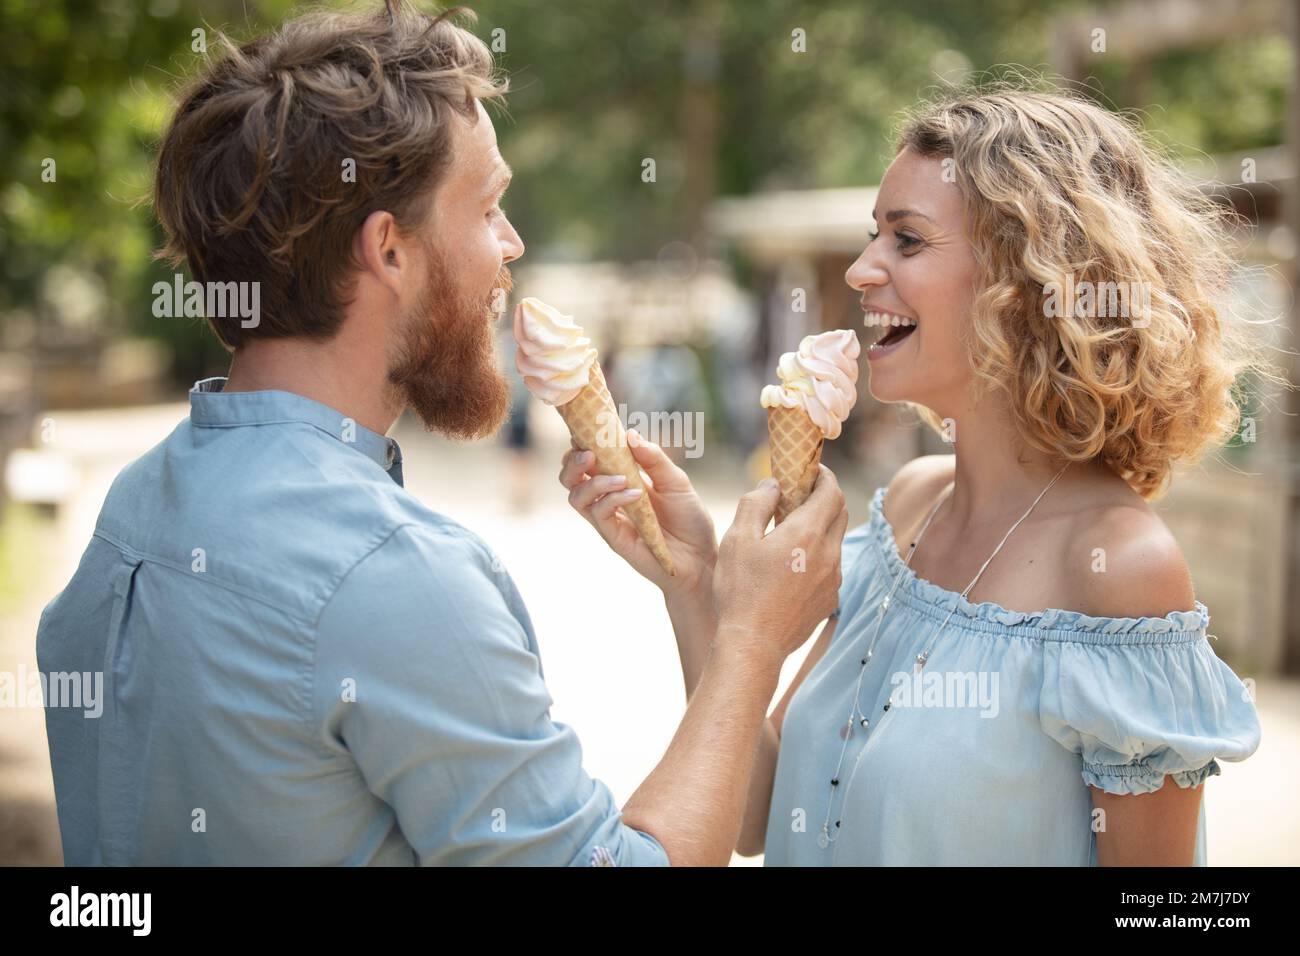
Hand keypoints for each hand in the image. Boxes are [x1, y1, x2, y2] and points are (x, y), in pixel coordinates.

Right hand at [558, 429, 717, 595]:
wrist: (702, 558)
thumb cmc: (689, 519)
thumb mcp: (675, 482)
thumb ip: (653, 459)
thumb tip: (630, 434)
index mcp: (619, 480)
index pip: (588, 460)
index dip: (580, 444)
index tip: (586, 428)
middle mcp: (608, 499)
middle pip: (570, 479)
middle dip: (572, 462)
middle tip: (589, 453)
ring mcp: (609, 520)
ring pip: (576, 497)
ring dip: (592, 481)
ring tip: (619, 476)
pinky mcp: (614, 538)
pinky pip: (600, 515)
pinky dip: (613, 499)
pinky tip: (636, 493)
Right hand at [713, 466, 847, 670]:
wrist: (753, 644)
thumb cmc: (740, 591)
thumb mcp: (737, 539)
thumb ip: (756, 503)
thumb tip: (772, 484)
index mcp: (808, 534)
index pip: (832, 491)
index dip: (824, 475)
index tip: (810, 471)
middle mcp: (829, 554)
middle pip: (840, 512)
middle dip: (824, 497)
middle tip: (799, 495)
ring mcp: (834, 579)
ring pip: (836, 541)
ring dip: (821, 528)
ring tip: (791, 533)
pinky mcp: (830, 599)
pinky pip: (831, 567)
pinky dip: (819, 555)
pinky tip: (792, 566)